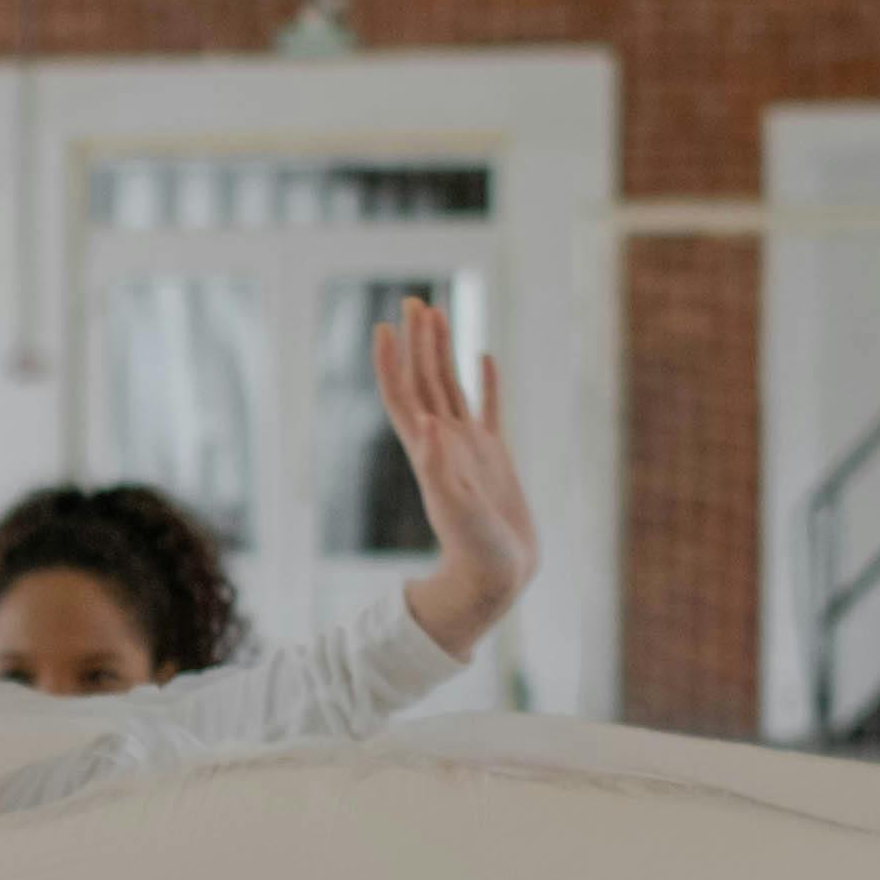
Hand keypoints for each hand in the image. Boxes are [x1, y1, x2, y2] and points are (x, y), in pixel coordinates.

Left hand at [376, 297, 538, 656]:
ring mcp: (469, 448)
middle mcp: (443, 443)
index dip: (391, 362)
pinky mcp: (495, 457)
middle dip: (418, 341)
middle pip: (424, 380)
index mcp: (429, 450)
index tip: (384, 327)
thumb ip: (439, 467)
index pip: (403, 395)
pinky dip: (486, 382)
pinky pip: (489, 409)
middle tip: (414, 301)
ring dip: (442, 351)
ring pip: (451, 387)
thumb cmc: (473, 549)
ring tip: (439, 313)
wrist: (495, 578)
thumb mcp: (455, 508)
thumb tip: (428, 422)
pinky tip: (484, 356)